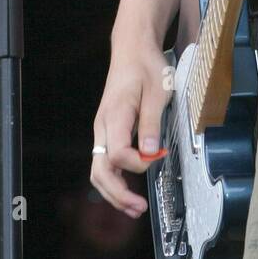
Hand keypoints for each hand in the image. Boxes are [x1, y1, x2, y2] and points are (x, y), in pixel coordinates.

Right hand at [90, 40, 171, 217]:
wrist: (133, 49)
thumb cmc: (145, 66)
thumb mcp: (157, 91)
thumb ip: (152, 122)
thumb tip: (150, 151)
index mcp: (115, 115)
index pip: (118, 153)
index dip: (138, 163)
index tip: (157, 157)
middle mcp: (103, 126)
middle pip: (99, 171)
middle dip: (117, 194)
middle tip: (139, 209)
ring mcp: (103, 130)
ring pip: (99, 170)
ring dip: (114, 192)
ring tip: (134, 207)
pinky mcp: (108, 131)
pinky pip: (105, 161)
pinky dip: (115, 179)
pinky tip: (129, 187)